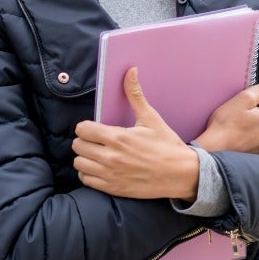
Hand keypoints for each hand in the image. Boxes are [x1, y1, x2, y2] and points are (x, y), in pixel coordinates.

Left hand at [72, 68, 199, 199]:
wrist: (181, 174)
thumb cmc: (166, 145)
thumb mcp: (151, 118)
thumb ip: (135, 94)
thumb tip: (130, 70)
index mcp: (118, 137)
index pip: (82, 129)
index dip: (86, 126)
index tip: (94, 128)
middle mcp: (110, 157)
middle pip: (77, 146)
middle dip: (84, 141)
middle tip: (95, 140)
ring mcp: (110, 175)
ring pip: (79, 163)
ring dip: (85, 157)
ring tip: (96, 154)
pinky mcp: (113, 189)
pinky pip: (86, 180)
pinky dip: (88, 173)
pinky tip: (99, 168)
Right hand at [194, 82, 258, 153]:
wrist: (215, 149)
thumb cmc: (226, 124)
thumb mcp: (243, 98)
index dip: (251, 104)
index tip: (240, 110)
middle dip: (253, 116)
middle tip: (237, 120)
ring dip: (253, 129)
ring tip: (238, 131)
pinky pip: (258, 143)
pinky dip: (251, 141)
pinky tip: (240, 141)